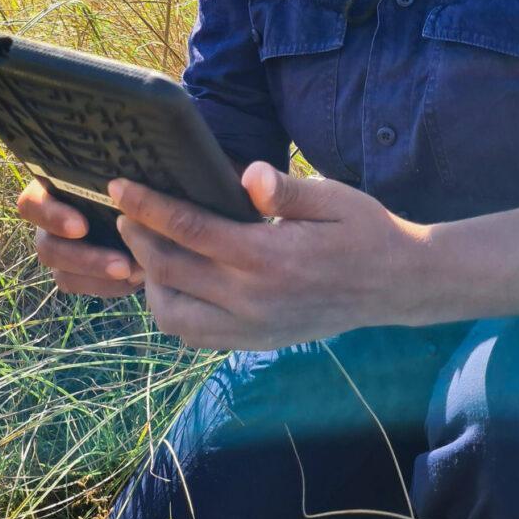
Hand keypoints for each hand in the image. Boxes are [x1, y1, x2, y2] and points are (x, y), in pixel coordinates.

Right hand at [17, 179, 143, 298]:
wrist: (146, 216)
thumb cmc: (134, 184)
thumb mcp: (130, 178)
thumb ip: (125, 180)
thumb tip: (124, 185)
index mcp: (52, 188)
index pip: (32, 203)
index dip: (51, 216)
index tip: (81, 227)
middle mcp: (49, 221)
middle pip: (47, 246)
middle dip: (83, 258)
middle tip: (121, 264)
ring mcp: (58, 249)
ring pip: (61, 272)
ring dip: (98, 274)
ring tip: (133, 272)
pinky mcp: (71, 273)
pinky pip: (78, 285)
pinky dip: (106, 286)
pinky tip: (134, 279)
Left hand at [108, 162, 431, 349]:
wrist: (399, 285)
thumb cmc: (364, 230)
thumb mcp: (333, 196)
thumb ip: (286, 190)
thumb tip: (249, 176)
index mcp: (269, 257)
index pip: (188, 229)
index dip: (147, 205)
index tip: (119, 186)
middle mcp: (254, 300)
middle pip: (169, 270)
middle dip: (137, 237)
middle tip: (123, 212)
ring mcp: (253, 328)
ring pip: (172, 313)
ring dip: (149, 280)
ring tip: (147, 247)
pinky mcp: (255, 342)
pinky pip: (195, 335)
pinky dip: (172, 309)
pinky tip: (175, 281)